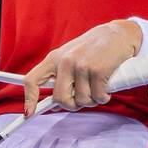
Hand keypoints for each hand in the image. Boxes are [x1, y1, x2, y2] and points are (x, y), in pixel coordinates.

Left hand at [22, 19, 140, 116]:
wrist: (118, 34)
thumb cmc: (95, 48)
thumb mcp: (72, 58)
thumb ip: (62, 78)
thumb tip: (54, 105)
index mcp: (54, 58)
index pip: (32, 80)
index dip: (29, 99)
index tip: (29, 113)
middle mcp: (65, 61)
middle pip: (60, 99)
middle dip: (72, 105)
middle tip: (82, 101)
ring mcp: (80, 66)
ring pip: (81, 101)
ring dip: (92, 100)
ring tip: (98, 88)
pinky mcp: (97, 71)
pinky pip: (98, 98)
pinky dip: (104, 97)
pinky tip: (106, 87)